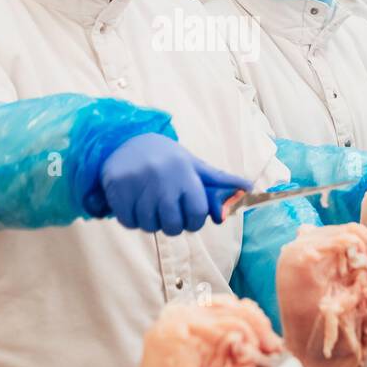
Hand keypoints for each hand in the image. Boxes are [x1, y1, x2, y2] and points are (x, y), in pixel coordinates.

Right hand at [98, 133, 250, 235]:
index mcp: (185, 173)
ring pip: (149, 226)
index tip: (188, 217)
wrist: (127, 140)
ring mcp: (138, 183)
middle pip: (172, 226)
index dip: (193, 222)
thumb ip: (219, 179)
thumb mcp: (193, 165)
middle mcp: (163, 178)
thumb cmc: (167, 158)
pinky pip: (127, 221)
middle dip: (172, 226)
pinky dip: (131, 220)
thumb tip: (249, 188)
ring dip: (150, 223)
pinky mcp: (117, 187)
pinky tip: (134, 205)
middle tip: (167, 214)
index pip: (196, 215)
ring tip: (149, 207)